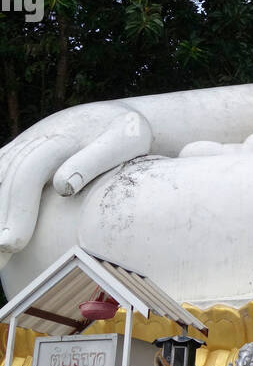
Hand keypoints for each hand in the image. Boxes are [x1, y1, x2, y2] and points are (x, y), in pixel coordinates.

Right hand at [0, 102, 151, 263]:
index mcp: (64, 138)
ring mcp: (28, 143)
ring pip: (2, 171)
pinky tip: (3, 221)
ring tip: (0, 246)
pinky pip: (3, 169)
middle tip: (4, 249)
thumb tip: (62, 185)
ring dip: (0, 205)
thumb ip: (94, 159)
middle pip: (12, 176)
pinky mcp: (22, 150)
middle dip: (4, 214)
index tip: (14, 241)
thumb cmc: (127, 134)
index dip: (20, 206)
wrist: (117, 116)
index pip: (32, 170)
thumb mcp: (125, 139)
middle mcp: (39, 138)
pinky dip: (1, 192)